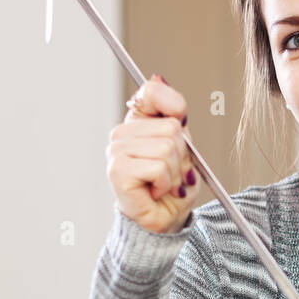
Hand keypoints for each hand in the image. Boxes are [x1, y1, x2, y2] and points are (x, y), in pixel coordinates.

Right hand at [106, 75, 198, 233]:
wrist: (163, 220)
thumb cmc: (171, 186)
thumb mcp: (181, 146)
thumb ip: (173, 115)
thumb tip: (157, 77)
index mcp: (138, 121)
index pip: (153, 92)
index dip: (176, 109)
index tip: (180, 130)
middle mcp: (123, 132)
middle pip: (171, 127)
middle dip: (182, 155)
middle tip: (171, 171)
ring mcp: (117, 150)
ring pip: (167, 148)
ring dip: (174, 172)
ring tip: (164, 183)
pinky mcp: (117, 170)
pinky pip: (158, 167)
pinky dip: (165, 183)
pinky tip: (156, 191)